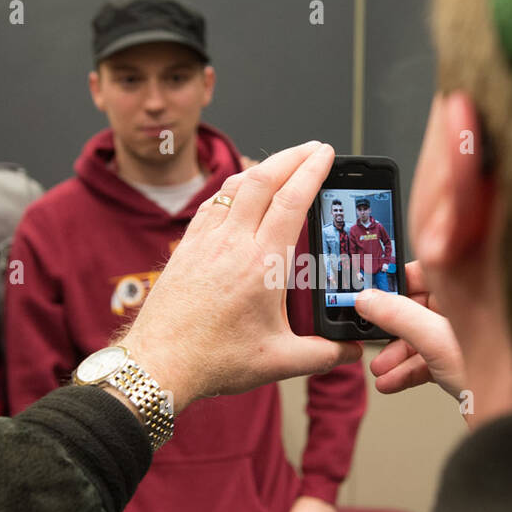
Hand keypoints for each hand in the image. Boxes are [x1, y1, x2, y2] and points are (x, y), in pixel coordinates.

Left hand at [118, 142, 360, 412]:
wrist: (159, 363)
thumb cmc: (213, 361)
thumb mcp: (279, 361)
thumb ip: (323, 354)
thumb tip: (352, 351)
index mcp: (262, 264)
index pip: (292, 200)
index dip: (312, 170)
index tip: (326, 154)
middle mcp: (232, 243)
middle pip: (264, 179)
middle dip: (293, 156)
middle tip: (313, 148)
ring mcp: (206, 241)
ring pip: (235, 187)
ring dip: (263, 167)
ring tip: (282, 163)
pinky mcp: (186, 247)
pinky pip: (212, 204)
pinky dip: (232, 189)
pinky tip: (239, 193)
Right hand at [353, 261, 465, 400]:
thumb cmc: (498, 371)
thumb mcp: (435, 339)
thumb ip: (398, 316)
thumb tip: (368, 299)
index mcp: (469, 290)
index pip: (425, 273)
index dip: (394, 282)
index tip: (370, 292)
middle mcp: (469, 309)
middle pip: (417, 308)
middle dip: (391, 326)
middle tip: (369, 334)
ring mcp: (465, 337)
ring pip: (420, 337)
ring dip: (396, 354)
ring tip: (380, 368)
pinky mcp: (462, 362)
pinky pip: (429, 360)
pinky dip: (408, 370)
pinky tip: (392, 382)